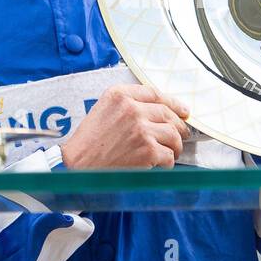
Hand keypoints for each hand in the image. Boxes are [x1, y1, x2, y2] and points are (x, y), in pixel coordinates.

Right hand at [60, 84, 191, 168]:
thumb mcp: (102, 110)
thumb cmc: (89, 142)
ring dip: (175, 146)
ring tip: (170, 152)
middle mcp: (132, 108)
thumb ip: (127, 103)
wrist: (77, 167)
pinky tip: (159, 165)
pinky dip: (167, 162)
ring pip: (173, 134)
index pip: (154, 93)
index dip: (173, 103)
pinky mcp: (148, 150)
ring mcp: (141, 129)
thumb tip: (160, 109)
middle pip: (167, 114)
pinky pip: (169, 155)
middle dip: (178, 126)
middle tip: (182, 135)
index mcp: (119, 94)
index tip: (183, 111)